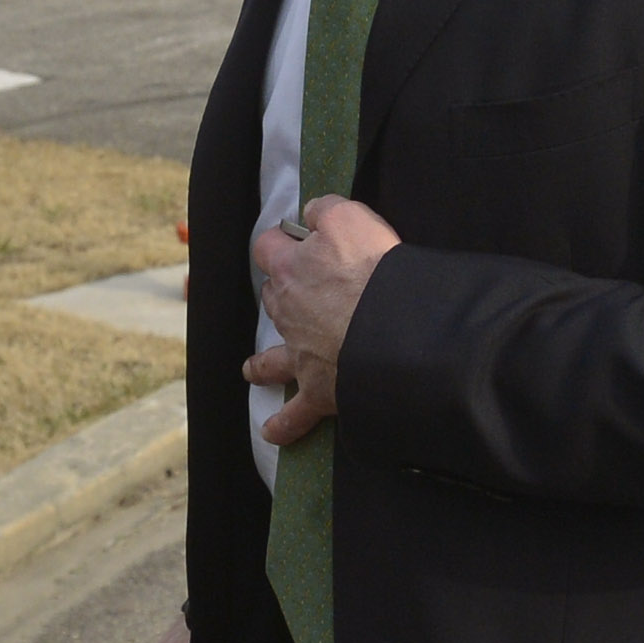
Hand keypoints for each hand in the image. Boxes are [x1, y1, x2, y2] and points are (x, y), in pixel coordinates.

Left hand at [245, 197, 395, 451]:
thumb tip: (311, 211)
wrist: (391, 330)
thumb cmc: (372, 271)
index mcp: (290, 270)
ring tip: (253, 369)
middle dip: (278, 294)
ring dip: (262, 363)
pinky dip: (283, 425)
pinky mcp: (318, 390)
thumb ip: (326, 210)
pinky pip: (295, 414)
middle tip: (292, 293)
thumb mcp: (351, 218)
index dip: (278, 241)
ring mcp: (299, 354)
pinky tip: (271, 433)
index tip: (290, 239)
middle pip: (271, 299)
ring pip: (271, 359)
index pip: (268, 247)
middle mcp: (287, 312)